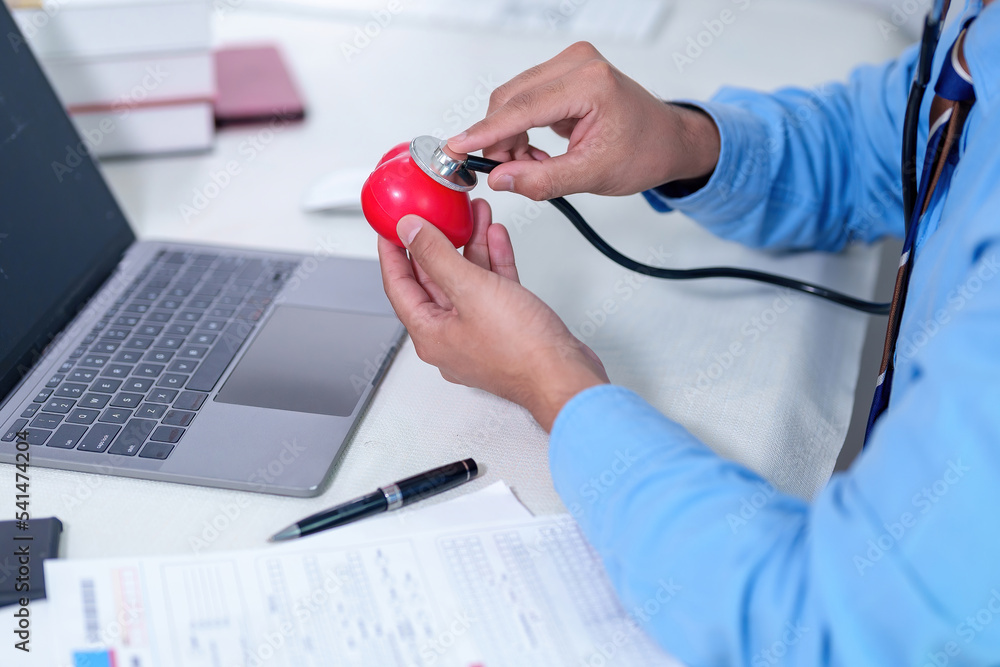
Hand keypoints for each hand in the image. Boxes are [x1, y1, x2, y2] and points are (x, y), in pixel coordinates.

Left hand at [378, 199, 608, 430]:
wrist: (564, 375)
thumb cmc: (521, 352)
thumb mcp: (471, 291)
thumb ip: (437, 256)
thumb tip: (411, 233)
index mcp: (430, 334)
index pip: (399, 286)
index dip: (393, 252)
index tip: (391, 227)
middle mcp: (450, 336)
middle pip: (434, 279)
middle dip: (439, 240)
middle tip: (437, 213)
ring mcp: (478, 332)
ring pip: (467, 280)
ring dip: (470, 246)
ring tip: (474, 215)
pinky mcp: (505, 327)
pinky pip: (491, 288)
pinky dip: (492, 262)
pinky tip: (495, 238)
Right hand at [446, 42, 719, 200]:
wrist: (667, 140)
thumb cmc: (644, 152)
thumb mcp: (592, 175)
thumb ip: (542, 179)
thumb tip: (500, 179)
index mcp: (590, 83)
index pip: (523, 107)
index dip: (485, 131)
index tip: (456, 148)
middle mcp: (578, 63)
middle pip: (511, 99)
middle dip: (498, 139)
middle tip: (500, 173)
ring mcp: (571, 64)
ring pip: (513, 99)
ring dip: (509, 136)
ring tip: (529, 165)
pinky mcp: (564, 72)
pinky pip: (524, 99)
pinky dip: (520, 128)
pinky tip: (534, 151)